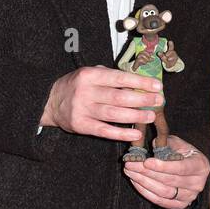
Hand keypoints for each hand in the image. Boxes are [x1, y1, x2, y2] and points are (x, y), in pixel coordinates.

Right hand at [41, 65, 162, 142]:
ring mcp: (82, 109)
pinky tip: (136, 134)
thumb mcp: (91, 74)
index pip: (120, 78)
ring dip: (135, 116)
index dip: (140, 82)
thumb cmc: (78, 86)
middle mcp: (86, 91)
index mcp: (90, 75)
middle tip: (159, 101)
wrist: (50, 101)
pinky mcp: (81, 125)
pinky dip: (121, 134)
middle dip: (142, 99)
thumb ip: (112, 76)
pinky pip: (104, 131)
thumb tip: (140, 82)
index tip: (157, 86)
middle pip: (119, 97)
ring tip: (151, 116)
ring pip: (113, 114)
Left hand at [122, 135, 208, 208]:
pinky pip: (160, 201)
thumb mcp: (178, 143)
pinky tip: (136, 182)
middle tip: (130, 164)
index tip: (145, 162)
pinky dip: (146, 192)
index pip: (181, 168)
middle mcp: (197, 183)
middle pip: (169, 181)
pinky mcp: (180, 204)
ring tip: (130, 172)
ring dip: (144, 182)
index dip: (162, 166)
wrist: (190, 168)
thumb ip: (167, 143)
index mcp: (200, 166)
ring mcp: (190, 196)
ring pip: (164, 192)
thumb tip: (153, 144)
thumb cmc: (183, 153)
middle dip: (147, 172)